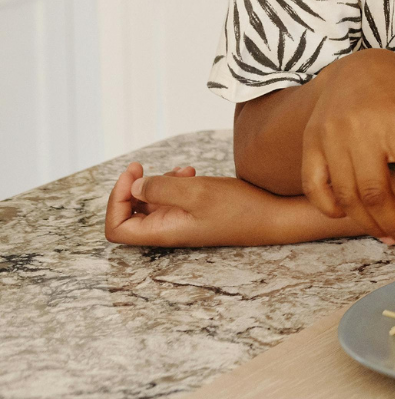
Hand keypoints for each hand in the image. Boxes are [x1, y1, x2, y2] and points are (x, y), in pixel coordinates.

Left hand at [104, 162, 309, 247]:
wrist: (275, 217)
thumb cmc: (240, 209)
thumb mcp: (197, 192)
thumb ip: (160, 189)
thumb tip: (134, 187)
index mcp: (163, 232)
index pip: (117, 227)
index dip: (116, 201)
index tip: (132, 178)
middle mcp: (168, 230)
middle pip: (129, 214)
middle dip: (132, 188)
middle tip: (140, 167)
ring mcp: (181, 222)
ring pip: (150, 204)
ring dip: (155, 183)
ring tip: (177, 169)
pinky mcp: (194, 214)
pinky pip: (170, 200)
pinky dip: (173, 184)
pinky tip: (190, 172)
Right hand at [303, 49, 394, 246]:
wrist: (358, 66)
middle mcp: (360, 129)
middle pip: (377, 193)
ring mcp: (330, 136)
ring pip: (347, 195)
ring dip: (369, 224)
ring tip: (390, 236)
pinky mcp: (310, 142)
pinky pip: (314, 186)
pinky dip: (330, 209)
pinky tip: (351, 216)